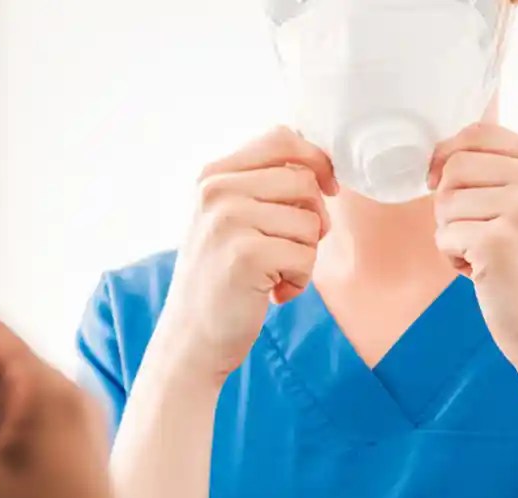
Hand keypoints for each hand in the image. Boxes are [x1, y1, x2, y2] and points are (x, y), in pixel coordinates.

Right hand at [160, 126, 337, 382]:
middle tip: (292, 249)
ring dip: (305, 255)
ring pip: (310, 221)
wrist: (191, 338)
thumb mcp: (228, 219)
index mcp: (213, 176)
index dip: (316, 161)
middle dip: (314, 219)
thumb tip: (320, 164)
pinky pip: (306, 255)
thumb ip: (261, 186)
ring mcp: (229, 221)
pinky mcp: (246, 255)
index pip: (282, 137)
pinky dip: (300, 280)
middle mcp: (216, 191)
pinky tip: (274, 293)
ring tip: (276, 274)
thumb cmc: (219, 280)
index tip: (326, 190)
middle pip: (304, 181)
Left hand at [429, 123, 517, 377]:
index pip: (481, 133)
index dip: (447, 154)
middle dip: (448, 202)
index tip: (439, 182)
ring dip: (451, 234)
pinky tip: (481, 275)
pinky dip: (452, 259)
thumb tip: (442, 155)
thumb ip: (508, 176)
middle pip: (455, 165)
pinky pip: (444, 236)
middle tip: (471, 235)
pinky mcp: (499, 242)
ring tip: (484, 258)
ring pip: (445, 202)